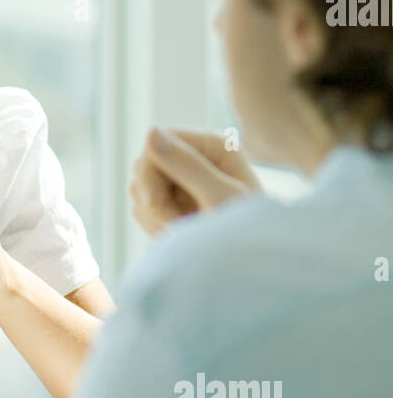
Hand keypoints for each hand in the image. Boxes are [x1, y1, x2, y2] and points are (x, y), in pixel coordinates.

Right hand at [129, 128, 259, 236]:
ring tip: (182, 233)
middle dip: (153, 199)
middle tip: (175, 227)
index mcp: (212, 145)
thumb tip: (151, 132)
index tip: (154, 204)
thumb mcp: (220, 197)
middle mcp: (196, 156)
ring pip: (140, 187)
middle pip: (144, 165)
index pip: (157, 141)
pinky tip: (178, 236)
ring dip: (153, 215)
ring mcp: (183, 178)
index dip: (150, 172)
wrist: (256, 265)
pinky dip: (154, 224)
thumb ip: (188, 165)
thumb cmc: (248, 231)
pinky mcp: (174, 199)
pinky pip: (143, 206)